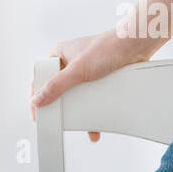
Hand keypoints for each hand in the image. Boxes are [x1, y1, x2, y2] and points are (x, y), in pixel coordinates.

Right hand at [29, 29, 152, 141]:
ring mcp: (86, 72)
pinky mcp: (100, 80)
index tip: (38, 111)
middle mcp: (71, 63)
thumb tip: (37, 99)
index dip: (37, 94)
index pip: (42, 76)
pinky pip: (92, 98)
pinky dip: (93, 110)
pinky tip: (96, 121)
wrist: (135, 47)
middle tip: (60, 120)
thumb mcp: (77, 70)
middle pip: (59, 89)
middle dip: (62, 107)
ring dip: (79, 112)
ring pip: (76, 96)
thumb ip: (56, 86)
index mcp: (60, 55)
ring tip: (82, 124)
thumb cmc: (107, 47)